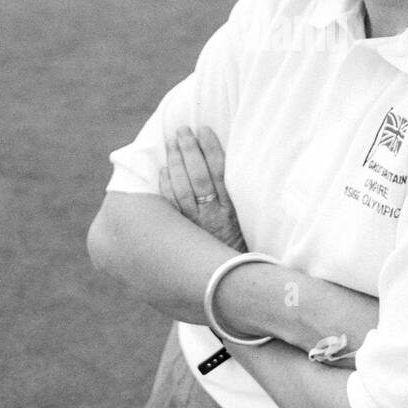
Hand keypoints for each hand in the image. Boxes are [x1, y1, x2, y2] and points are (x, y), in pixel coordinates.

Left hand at [159, 125, 245, 251]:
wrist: (228, 278)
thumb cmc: (237, 244)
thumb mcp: (244, 220)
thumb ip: (234, 196)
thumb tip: (228, 165)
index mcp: (232, 209)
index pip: (220, 172)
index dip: (211, 149)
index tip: (204, 129)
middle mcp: (213, 216)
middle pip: (199, 177)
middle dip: (189, 151)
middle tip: (182, 130)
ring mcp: (196, 224)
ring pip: (182, 189)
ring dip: (175, 163)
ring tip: (172, 143)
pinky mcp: (183, 232)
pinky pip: (172, 206)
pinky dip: (166, 186)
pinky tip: (163, 170)